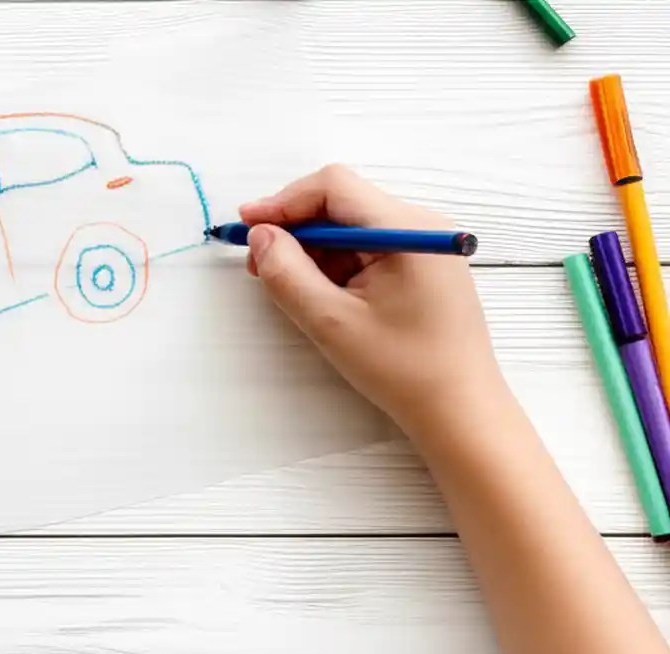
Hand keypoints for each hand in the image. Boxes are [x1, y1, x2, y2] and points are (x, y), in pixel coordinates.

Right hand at [240, 164, 505, 437]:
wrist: (461, 411)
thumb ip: (288, 273)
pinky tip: (321, 295)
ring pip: (352, 227)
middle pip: (342, 203)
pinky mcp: (423, 266)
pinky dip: (337, 264)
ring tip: (289, 288)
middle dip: (295, 229)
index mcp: (407, 229)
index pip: (334, 187)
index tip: (247, 226)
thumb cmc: (403, 369)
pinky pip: (369, 248)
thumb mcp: (332, 322)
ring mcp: (426, 245)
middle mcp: (421, 225)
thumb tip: (259, 236)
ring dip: (314, 250)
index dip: (283, 201)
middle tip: (259, 264)